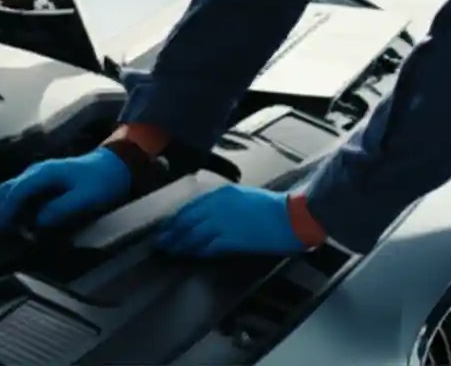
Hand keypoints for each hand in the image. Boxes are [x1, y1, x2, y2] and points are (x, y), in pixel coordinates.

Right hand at [0, 147, 130, 231]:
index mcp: (45, 173)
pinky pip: (16, 192)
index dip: (5, 211)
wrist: (115, 164)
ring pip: (7, 189)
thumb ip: (62, 209)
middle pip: (5, 188)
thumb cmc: (102, 180)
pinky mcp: (41, 182)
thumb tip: (38, 222)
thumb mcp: (87, 197)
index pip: (17, 191)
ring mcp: (37, 175)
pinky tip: (1, 216)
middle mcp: (36, 172)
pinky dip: (4, 204)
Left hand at [155, 184, 307, 257]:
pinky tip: (189, 255)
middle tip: (160, 242)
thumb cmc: (271, 206)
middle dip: (171, 233)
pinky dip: (196, 251)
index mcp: (220, 194)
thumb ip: (223, 204)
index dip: (176, 219)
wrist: (289, 217)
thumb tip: (208, 216)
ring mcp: (222, 223)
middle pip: (186, 222)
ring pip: (192, 235)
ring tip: (169, 250)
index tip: (167, 226)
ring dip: (179, 244)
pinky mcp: (229, 240)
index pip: (189, 208)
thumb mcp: (242, 196)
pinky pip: (206, 247)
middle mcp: (216, 207)